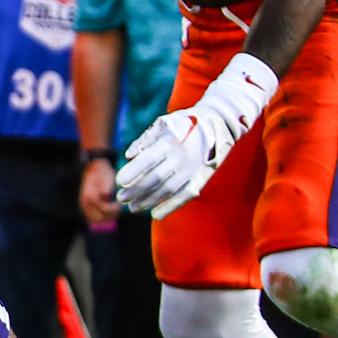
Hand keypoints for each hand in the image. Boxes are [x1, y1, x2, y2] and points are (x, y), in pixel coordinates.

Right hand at [79, 157, 120, 225]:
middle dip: (110, 215)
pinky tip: (110, 211)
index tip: (119, 204)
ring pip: (96, 220)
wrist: (92, 168)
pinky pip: (94, 218)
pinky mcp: (86, 208)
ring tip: (114, 209)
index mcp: (89, 195)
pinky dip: (103, 218)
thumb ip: (105, 186)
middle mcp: (85, 203)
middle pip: (99, 218)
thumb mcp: (106, 175)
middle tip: (118, 207)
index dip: (112, 208)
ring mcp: (84, 206)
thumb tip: (105, 195)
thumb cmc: (102, 172)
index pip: (102, 208)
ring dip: (107, 217)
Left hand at [118, 57, 274, 217]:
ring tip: (132, 207)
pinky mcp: (201, 177)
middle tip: (121, 198)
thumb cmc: (184, 123)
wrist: (219, 123)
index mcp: (171, 140)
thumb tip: (129, 156)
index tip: (118, 181)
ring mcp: (193, 168)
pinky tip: (155, 214)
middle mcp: (183, 156)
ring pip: (169, 190)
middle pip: (156, 178)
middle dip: (136, 190)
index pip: (148, 160)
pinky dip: (170, 206)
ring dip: (149, 200)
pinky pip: (185, 195)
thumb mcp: (164, 123)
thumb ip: (145, 140)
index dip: (133, 172)